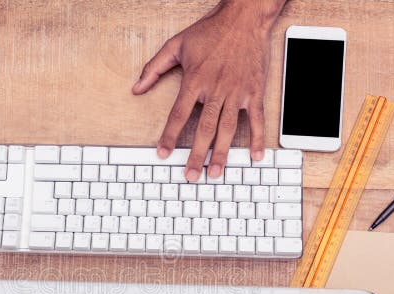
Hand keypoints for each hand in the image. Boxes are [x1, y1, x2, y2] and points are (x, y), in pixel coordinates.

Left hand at [132, 0, 283, 181]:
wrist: (244, 17)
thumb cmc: (210, 31)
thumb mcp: (176, 44)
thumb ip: (154, 68)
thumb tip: (136, 88)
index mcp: (195, 80)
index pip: (179, 114)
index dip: (169, 136)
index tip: (163, 154)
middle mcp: (216, 89)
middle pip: (204, 128)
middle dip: (196, 155)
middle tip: (190, 176)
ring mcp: (237, 92)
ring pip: (228, 128)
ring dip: (221, 152)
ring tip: (215, 172)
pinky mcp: (254, 91)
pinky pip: (257, 119)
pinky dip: (257, 138)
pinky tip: (254, 156)